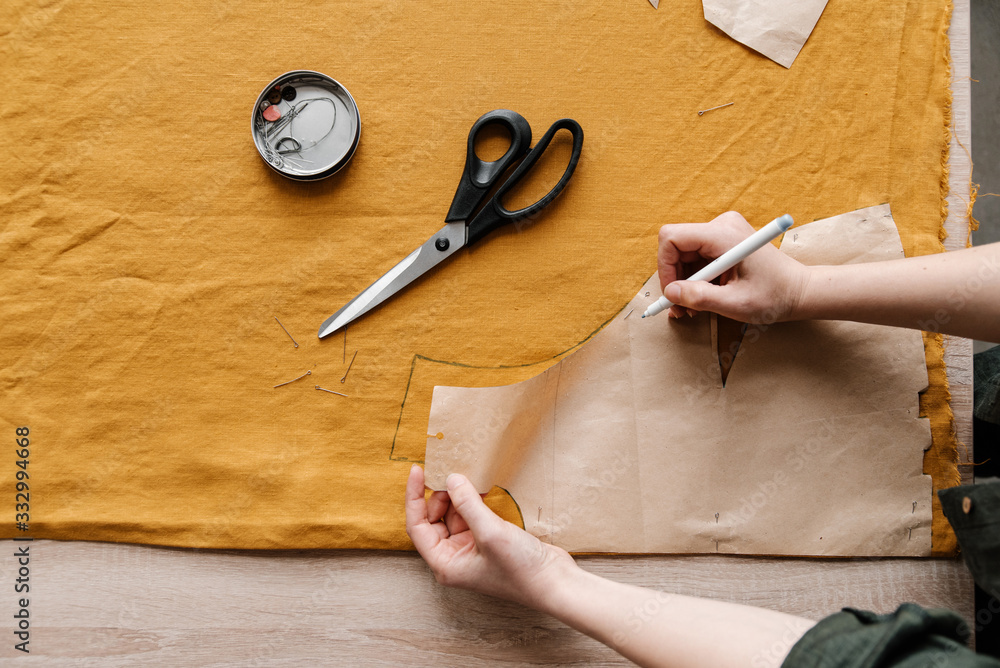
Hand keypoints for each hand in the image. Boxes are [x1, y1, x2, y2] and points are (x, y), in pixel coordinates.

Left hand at [405, 465, 576, 609]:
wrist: (554, 582)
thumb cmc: (520, 569)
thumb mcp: (490, 532)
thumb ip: (467, 504)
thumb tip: (451, 479)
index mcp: (445, 564)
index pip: (417, 526)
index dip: (414, 497)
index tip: (418, 470)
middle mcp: (454, 558)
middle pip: (433, 519)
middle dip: (440, 495)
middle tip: (452, 473)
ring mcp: (471, 550)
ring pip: (454, 516)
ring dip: (458, 497)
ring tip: (467, 478)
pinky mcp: (488, 541)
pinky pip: (472, 516)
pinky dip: (473, 502)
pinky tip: (481, 489)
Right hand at [657, 211, 810, 322]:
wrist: (800, 291)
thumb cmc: (775, 296)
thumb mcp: (734, 303)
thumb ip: (699, 297)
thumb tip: (670, 293)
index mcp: (723, 235)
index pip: (672, 237)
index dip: (665, 266)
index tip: (672, 293)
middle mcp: (721, 226)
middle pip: (677, 247)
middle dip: (675, 279)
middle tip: (681, 307)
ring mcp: (723, 231)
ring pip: (685, 254)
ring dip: (685, 282)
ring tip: (693, 308)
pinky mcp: (724, 241)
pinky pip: (697, 257)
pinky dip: (696, 279)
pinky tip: (703, 297)